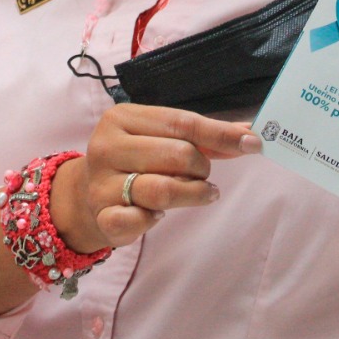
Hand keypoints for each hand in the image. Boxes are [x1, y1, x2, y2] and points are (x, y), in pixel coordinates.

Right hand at [53, 104, 260, 251]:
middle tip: (203, 175)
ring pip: (163, 189)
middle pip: (178, 154)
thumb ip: (202, 136)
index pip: (182, 122)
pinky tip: (157, 214)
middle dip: (202, 168)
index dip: (222, 134)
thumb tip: (248, 134)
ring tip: (202, 194)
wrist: (85, 195)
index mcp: (122, 117)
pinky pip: (140, 221)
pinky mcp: (102, 216)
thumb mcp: (160, 138)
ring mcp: (101, 183)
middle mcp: (106, 146)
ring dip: (193, 194)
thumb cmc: (134, 161)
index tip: (253, 144)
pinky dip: (156, 219)